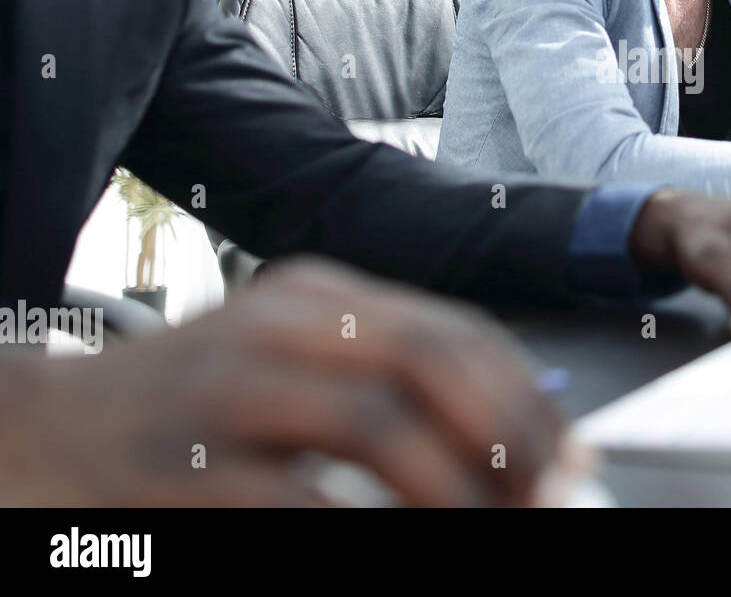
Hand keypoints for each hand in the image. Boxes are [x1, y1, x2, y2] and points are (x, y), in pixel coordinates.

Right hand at [0, 258, 581, 505]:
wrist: (43, 428)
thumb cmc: (197, 406)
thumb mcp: (294, 365)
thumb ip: (395, 385)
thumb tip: (529, 441)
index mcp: (317, 292)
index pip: (456, 331)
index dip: (528, 400)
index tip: (570, 461)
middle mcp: (276, 322)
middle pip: (431, 362)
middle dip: (508, 438)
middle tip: (543, 501)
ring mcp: (224, 387)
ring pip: (378, 426)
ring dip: (455, 490)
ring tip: (488, 529)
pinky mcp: (180, 466)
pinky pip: (300, 503)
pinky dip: (368, 531)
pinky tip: (401, 547)